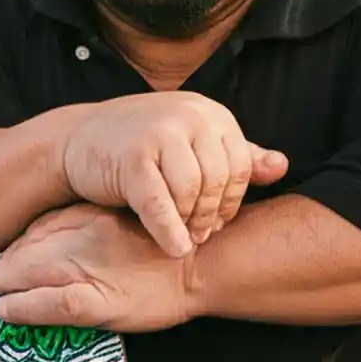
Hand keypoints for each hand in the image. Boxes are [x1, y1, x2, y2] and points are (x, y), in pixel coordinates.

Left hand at [0, 204, 200, 332]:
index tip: (8, 258)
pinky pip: (50, 303)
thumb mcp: (126, 219)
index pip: (42, 226)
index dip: (19, 244)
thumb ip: (92, 221)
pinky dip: (23, 307)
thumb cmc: (167, 246)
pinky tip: (7, 311)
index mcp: (93, 214)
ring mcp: (90, 267)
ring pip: (31, 272)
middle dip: (4, 265)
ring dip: (5, 284)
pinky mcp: (98, 300)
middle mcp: (85, 236)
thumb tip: (51, 236)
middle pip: (29, 248)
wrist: (204, 265)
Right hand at [61, 92, 287, 257]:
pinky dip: (170, 231)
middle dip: (213, 214)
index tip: (219, 221)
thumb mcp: (193, 142)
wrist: (79, 139)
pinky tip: (175, 249)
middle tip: (202, 235)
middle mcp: (189, 116)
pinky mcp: (133, 158)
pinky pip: (161, 203)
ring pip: (193, 192)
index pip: (241, 165)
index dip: (233, 200)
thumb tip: (282, 166)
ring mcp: (159, 134)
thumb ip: (237, 154)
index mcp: (209, 113)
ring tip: (185, 238)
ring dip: (191, 223)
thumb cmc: (142, 145)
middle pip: (219, 180)